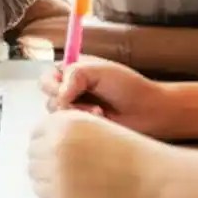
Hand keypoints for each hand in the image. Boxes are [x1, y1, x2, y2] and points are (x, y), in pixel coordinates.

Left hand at [29, 109, 168, 197]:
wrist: (152, 176)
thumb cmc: (128, 149)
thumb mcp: (95, 124)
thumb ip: (67, 126)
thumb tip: (40, 139)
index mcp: (65, 121)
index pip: (37, 131)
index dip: (48, 140)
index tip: (61, 149)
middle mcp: (56, 142)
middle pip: (32, 150)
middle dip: (45, 156)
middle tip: (66, 166)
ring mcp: (56, 169)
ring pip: (33, 169)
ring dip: (45, 172)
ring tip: (68, 176)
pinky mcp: (60, 193)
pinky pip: (39, 189)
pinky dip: (48, 188)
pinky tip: (68, 187)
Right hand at [40, 57, 170, 135]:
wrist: (150, 111)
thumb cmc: (129, 86)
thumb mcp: (100, 70)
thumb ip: (75, 75)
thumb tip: (59, 95)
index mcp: (73, 71)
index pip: (47, 76)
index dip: (53, 84)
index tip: (70, 88)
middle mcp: (71, 89)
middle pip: (48, 95)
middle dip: (65, 100)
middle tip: (85, 101)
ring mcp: (76, 108)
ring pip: (56, 113)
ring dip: (76, 112)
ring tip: (98, 112)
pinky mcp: (82, 125)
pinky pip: (67, 127)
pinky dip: (81, 123)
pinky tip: (99, 120)